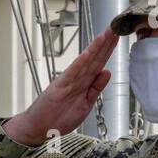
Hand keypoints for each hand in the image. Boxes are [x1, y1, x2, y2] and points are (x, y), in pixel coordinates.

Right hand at [3, 28, 116, 145]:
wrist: (39, 129)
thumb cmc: (59, 118)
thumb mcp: (85, 104)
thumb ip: (96, 88)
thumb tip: (106, 72)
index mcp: (84, 83)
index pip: (99, 63)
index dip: (108, 50)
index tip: (117, 37)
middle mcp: (77, 79)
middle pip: (94, 59)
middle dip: (105, 44)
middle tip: (116, 27)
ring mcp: (68, 82)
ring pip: (85, 62)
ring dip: (95, 48)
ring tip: (105, 35)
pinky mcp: (59, 87)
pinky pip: (72, 73)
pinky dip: (80, 62)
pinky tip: (88, 53)